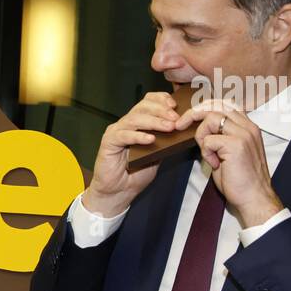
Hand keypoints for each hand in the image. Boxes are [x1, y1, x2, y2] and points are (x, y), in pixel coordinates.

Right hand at [81, 91, 177, 217]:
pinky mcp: (108, 142)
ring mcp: (116, 132)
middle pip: (142, 106)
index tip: (176, 105)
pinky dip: (138, 136)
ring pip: (134, 119)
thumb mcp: (158, 154)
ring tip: (169, 127)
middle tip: (176, 118)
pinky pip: (124, 135)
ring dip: (154, 122)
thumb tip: (182, 129)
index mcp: (137, 124)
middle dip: (161, 110)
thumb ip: (166, 141)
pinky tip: (150, 139)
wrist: (119, 191)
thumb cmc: (136, 174)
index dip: (161, 99)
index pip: (148, 102)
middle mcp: (125, 124)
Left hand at [175, 100, 283, 226]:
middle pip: (215, 105)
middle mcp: (248, 126)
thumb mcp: (227, 153)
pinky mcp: (237, 144)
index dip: (204, 107)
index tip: (188, 118)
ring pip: (211, 118)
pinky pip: (209, 140)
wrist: (253, 197)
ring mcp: (244, 134)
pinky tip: (215, 164)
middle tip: (179, 125)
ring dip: (201, 136)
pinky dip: (206, 152)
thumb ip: (218, 139)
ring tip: (208, 154)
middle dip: (193, 113)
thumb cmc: (240, 179)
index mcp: (247, 126)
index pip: (223, 104)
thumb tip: (201, 132)